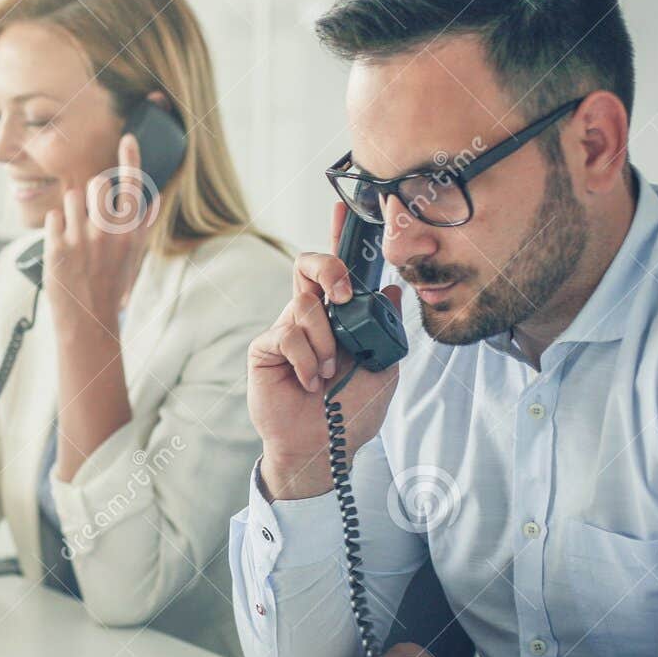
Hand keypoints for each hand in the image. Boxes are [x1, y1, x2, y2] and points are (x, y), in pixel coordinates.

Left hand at [43, 134, 153, 332]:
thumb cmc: (111, 287)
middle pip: (97, 183)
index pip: (133, 184)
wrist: (88, 321)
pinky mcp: (57, 247)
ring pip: (72, 196)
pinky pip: (53, 216)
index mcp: (131, 233)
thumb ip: (141, 227)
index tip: (127, 137)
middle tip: (90, 211)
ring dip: (71, 209)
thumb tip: (153, 200)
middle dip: (92, 192)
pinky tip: (61, 244)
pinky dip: (55, 227)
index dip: (130, 157)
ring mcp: (82, 239)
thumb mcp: (134, 257)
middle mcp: (109, 232)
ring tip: (75, 233)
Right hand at [248, 202, 401, 499]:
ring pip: (304, 305)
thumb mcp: (384, 368)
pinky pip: (286, 334)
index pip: (338, 270)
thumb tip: (392, 287)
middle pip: (309, 265)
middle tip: (343, 297)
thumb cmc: (351, 412)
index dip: (340, 237)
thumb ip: (386, 328)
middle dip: (329, 269)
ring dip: (324, 341)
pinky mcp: (265, 348)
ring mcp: (286, 330)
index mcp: (339, 317)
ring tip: (326, 373)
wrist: (322, 448)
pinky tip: (308, 381)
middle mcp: (310, 317)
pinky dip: (305, 358)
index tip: (346, 208)